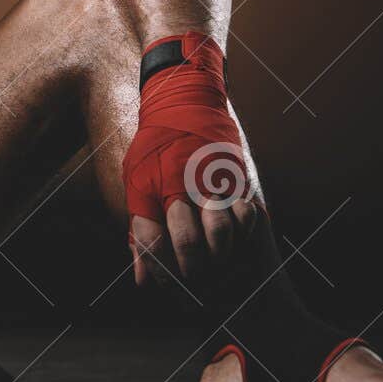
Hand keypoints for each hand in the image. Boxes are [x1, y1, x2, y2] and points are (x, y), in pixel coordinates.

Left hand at [122, 33, 256, 292]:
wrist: (185, 97)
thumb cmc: (155, 144)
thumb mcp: (136, 179)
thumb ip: (142, 230)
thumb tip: (142, 280)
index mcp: (156, 186)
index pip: (158, 240)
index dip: (164, 269)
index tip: (172, 284)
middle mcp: (184, 184)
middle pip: (191, 242)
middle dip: (194, 270)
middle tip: (196, 283)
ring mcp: (212, 179)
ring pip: (223, 231)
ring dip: (221, 255)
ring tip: (218, 266)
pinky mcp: (236, 174)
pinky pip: (246, 212)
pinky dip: (244, 233)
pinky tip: (237, 241)